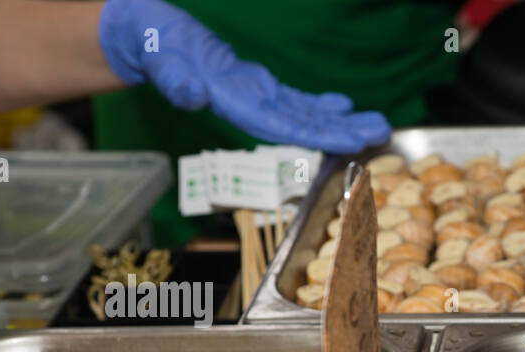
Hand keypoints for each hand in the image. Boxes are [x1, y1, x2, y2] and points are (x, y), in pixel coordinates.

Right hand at [97, 0, 389, 153]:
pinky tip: (345, 105)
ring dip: (340, 120)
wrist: (143, 36)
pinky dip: (320, 103)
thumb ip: (176, 81)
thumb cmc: (153, 46)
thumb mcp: (161, 60)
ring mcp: (254, 96)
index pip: (284, 127)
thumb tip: (193, 96)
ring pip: (305, 113)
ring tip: (375, 124)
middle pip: (305, 125)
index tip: (351, 141)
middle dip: (343, 132)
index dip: (319, 135)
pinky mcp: (255, 83)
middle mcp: (250, 106)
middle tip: (380, 134)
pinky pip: (294, 98)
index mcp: (233, 104)